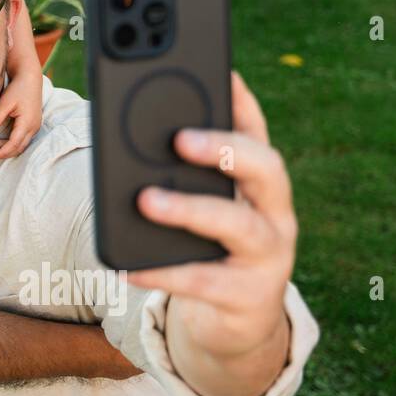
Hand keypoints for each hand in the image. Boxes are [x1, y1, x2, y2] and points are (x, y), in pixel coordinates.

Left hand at [0, 31, 42, 158]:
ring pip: (21, 145)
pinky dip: (12, 143)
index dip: (0, 152)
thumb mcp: (4, 103)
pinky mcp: (33, 124)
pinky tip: (0, 142)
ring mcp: (35, 126)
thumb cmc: (17, 88)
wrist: (30, 78)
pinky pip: (23, 140)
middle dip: (2, 152)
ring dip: (6, 148)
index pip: (13, 144)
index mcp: (27, 123)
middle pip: (18, 148)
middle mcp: (34, 127)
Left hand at [126, 72, 295, 364]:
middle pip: (267, 169)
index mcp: (260, 183)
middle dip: (224, 149)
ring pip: (239, 226)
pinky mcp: (248, 298)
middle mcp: (275, 213)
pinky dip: (166, 274)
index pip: (256, 131)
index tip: (221, 71)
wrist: (237, 324)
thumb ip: (175, 172)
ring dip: (191, 210)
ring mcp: (269, 257)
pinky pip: (206, 283)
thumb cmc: (208, 247)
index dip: (242, 101)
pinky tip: (130, 269)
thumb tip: (121, 133)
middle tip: (181, 139)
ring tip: (146, 200)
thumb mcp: (201, 205)